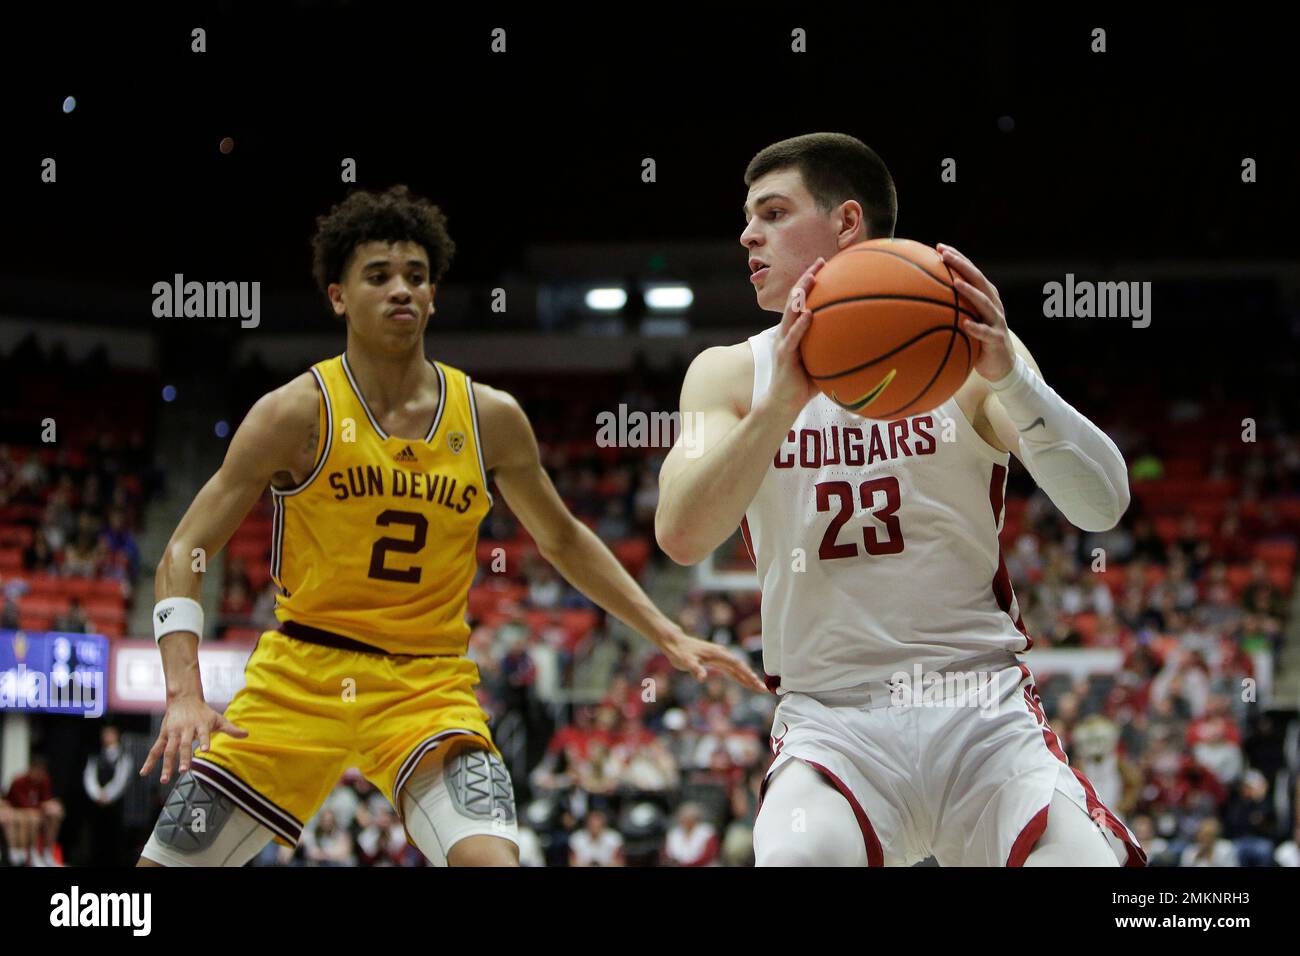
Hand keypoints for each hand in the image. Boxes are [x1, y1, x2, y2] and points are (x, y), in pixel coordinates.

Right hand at [140, 693, 247, 783]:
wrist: (184, 699)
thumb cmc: (203, 712)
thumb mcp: (218, 719)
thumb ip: (231, 728)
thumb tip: (247, 734)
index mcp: (200, 725)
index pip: (203, 734)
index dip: (205, 741)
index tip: (206, 750)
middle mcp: (185, 729)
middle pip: (184, 745)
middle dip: (183, 757)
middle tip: (184, 770)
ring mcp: (172, 733)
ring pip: (168, 750)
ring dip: (166, 764)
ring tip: (165, 780)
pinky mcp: (163, 735)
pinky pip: (155, 750)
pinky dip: (149, 761)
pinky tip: (144, 773)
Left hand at [659, 628, 767, 692]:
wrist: (675, 642)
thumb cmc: (680, 652)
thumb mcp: (686, 661)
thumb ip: (695, 669)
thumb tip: (701, 677)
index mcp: (718, 654)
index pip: (737, 665)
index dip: (747, 674)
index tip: (756, 683)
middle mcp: (722, 655)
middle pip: (741, 668)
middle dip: (752, 679)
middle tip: (763, 690)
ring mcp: (720, 657)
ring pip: (737, 669)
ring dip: (748, 678)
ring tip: (758, 688)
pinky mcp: (716, 661)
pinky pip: (731, 670)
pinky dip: (739, 676)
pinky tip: (745, 682)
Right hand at [768, 257, 826, 417]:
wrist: (784, 403)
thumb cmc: (805, 385)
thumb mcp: (823, 362)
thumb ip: (836, 349)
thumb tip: (866, 343)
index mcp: (794, 330)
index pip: (801, 300)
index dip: (810, 281)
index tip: (825, 265)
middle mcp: (786, 331)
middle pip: (794, 298)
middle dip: (806, 278)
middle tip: (820, 262)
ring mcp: (783, 342)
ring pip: (790, 312)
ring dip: (800, 294)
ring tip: (811, 279)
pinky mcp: (783, 355)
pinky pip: (792, 337)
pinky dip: (800, 325)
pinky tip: (809, 315)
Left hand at [937, 244, 1015, 380]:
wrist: (1001, 364)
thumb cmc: (977, 338)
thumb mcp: (965, 319)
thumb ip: (951, 307)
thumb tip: (919, 298)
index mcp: (985, 296)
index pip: (971, 272)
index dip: (957, 258)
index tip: (939, 247)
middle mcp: (993, 304)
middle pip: (979, 280)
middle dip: (962, 265)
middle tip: (945, 255)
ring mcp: (996, 321)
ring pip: (985, 303)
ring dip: (971, 292)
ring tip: (956, 283)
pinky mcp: (997, 339)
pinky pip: (986, 333)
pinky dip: (976, 328)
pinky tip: (965, 324)